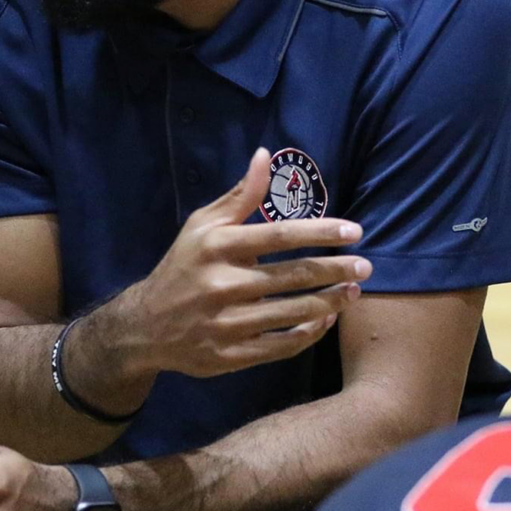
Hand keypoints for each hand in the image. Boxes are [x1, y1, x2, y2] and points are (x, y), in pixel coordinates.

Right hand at [110, 147, 371, 378]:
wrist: (145, 326)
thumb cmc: (183, 266)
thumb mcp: (202, 226)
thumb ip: (239, 196)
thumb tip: (265, 155)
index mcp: (216, 246)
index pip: (279, 235)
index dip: (321, 232)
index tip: (354, 231)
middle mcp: (221, 284)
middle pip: (292, 275)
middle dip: (335, 270)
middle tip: (365, 266)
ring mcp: (225, 324)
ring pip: (291, 313)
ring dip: (330, 302)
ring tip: (354, 293)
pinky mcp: (230, 356)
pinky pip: (280, 346)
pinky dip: (308, 333)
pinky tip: (325, 320)